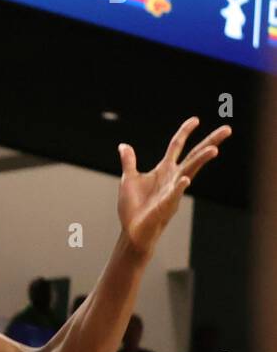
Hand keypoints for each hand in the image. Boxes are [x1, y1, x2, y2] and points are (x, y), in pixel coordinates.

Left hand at [117, 117, 230, 254]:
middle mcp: (173, 178)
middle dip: (210, 142)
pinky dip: (179, 186)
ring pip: (190, 172)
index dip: (185, 132)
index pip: (177, 146)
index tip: (195, 119)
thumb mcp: (129, 179)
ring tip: (214, 149)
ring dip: (201, 160)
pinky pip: (174, 194)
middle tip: (227, 129)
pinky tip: (186, 179)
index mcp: (163, 170)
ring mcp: (172, 191)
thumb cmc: (133, 207)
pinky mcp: (166, 205)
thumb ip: (129, 162)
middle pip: (194, 156)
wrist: (133, 231)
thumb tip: (124, 146)